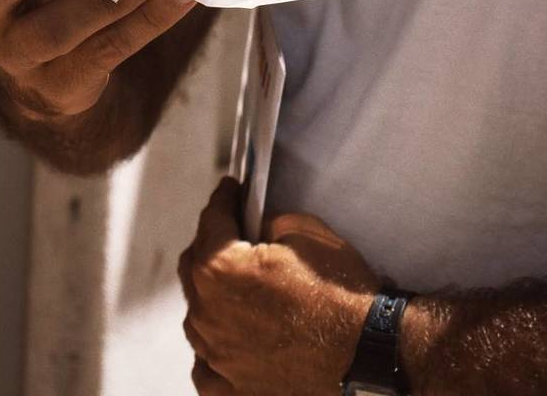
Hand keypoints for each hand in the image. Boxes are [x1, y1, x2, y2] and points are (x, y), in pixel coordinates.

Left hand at [178, 178, 378, 394]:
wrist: (373, 355)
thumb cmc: (342, 295)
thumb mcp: (307, 234)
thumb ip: (268, 222)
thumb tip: (257, 224)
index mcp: (219, 270)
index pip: (211, 223)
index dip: (222, 201)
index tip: (228, 192)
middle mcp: (206, 313)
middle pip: (195, 268)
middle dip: (211, 247)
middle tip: (230, 237)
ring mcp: (215, 356)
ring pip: (197, 316)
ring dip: (211, 299)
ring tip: (234, 292)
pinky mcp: (231, 389)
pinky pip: (206, 367)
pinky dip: (214, 352)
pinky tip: (229, 343)